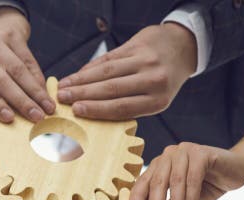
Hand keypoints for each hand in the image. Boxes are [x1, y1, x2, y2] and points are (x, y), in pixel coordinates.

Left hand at [0, 7, 54, 122]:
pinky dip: (39, 80)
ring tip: (48, 108)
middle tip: (37, 117)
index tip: (10, 119)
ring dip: (36, 93)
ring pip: (19, 71)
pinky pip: (29, 61)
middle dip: (21, 102)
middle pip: (1, 81)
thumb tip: (14, 119)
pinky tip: (46, 93)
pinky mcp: (13, 35)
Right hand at [58, 23, 196, 119]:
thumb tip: (91, 112)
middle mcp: (153, 80)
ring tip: (63, 86)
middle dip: (83, 94)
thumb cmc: (162, 81)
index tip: (76, 111)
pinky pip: (109, 57)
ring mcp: (146, 60)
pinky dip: (90, 67)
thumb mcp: (153, 98)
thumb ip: (128, 105)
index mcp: (157, 101)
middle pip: (112, 89)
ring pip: (107, 71)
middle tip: (61, 99)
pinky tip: (77, 74)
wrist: (181, 48)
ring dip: (81, 79)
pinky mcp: (137, 45)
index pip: (121, 107)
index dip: (96, 109)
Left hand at [129, 143, 243, 199]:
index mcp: (159, 164)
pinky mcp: (202, 153)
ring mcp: (185, 151)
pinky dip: (191, 199)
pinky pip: (193, 178)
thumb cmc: (206, 185)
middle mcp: (169, 155)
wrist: (236, 170)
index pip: (144, 181)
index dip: (137, 197)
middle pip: (157, 181)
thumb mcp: (182, 198)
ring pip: (175, 181)